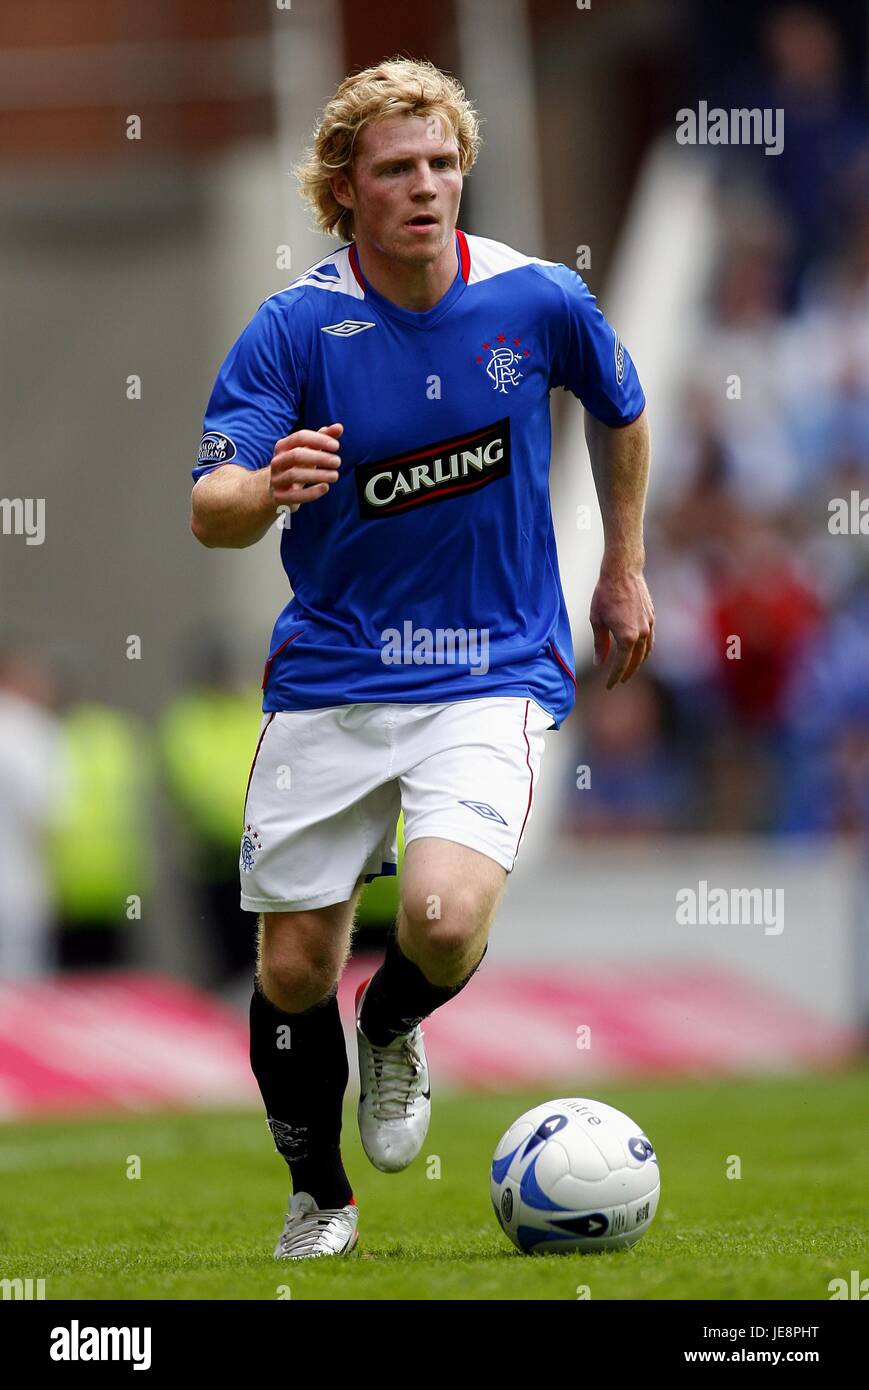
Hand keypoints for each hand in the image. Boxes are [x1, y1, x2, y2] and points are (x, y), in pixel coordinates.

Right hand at [269, 423, 343, 511]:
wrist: (278, 491)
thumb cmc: (297, 466)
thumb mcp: (308, 451)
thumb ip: (323, 439)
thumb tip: (339, 427)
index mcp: (282, 446)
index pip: (299, 437)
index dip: (319, 440)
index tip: (336, 446)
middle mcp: (277, 461)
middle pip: (296, 455)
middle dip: (319, 457)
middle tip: (337, 461)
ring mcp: (276, 480)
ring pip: (294, 475)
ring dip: (318, 475)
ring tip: (335, 475)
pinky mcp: (279, 497)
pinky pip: (294, 496)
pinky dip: (312, 492)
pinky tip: (325, 487)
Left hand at [589, 566, 654, 689]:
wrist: (622, 572)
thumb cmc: (605, 595)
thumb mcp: (597, 621)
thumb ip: (600, 644)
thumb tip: (599, 662)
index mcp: (627, 637)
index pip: (621, 664)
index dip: (614, 677)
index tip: (610, 686)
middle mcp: (641, 634)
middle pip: (636, 661)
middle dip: (627, 672)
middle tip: (620, 681)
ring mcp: (649, 625)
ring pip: (646, 651)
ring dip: (638, 663)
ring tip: (629, 669)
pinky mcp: (652, 617)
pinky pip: (650, 639)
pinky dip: (644, 649)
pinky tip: (638, 651)